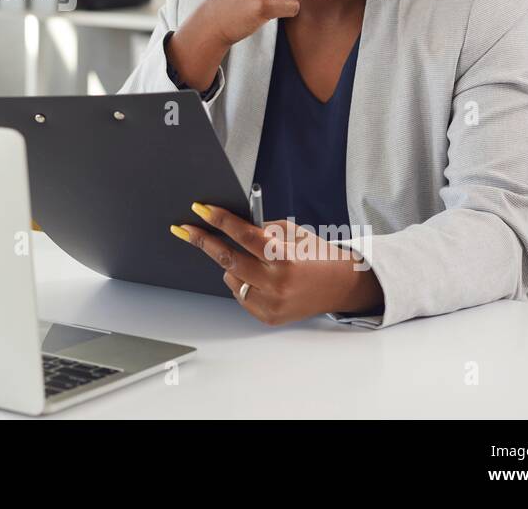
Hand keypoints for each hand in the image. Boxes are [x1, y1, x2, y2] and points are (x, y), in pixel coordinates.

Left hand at [171, 204, 383, 325]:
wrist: (340, 285)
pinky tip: (256, 277)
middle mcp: (277, 284)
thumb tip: (229, 223)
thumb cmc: (316, 255)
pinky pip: (239, 295)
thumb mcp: (292, 234)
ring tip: (249, 259)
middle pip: (228, 259)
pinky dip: (241, 282)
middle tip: (187, 230)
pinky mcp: (268, 317)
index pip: (245, 236)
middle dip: (204, 241)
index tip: (201, 209)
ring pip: (230, 279)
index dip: (221, 221)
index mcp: (285, 258)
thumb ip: (262, 229)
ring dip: (231, 265)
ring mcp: (271, 304)